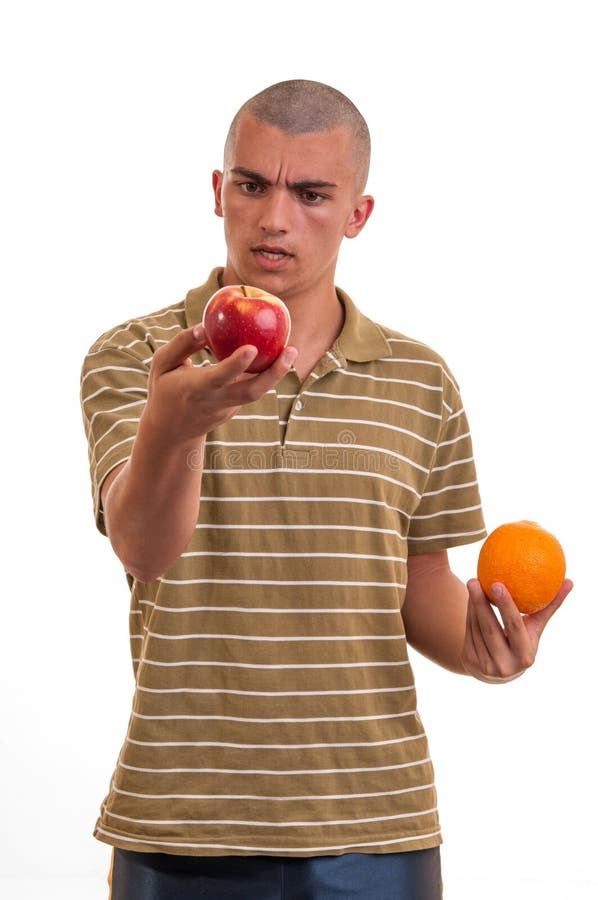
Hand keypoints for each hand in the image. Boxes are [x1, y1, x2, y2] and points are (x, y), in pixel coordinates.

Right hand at [143, 323, 297, 446]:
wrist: (171, 432)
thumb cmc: (164, 390)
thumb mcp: (161, 365)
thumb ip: (182, 344)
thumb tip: (205, 326)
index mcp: (195, 388)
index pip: (219, 377)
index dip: (236, 365)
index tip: (251, 348)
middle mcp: (215, 401)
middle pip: (251, 392)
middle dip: (274, 373)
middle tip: (291, 350)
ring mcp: (228, 408)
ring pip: (255, 392)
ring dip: (275, 374)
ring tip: (290, 351)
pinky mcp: (234, 409)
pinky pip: (251, 389)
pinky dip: (264, 375)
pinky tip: (275, 357)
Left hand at [461, 578, 572, 682]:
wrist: (498, 669)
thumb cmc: (521, 640)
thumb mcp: (535, 629)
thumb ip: (549, 607)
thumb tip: (569, 581)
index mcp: (525, 656)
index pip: (514, 628)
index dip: (506, 607)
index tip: (497, 584)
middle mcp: (505, 665)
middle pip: (490, 628)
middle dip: (481, 603)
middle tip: (476, 580)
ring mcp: (485, 665)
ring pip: (476, 628)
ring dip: (473, 604)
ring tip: (473, 582)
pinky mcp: (470, 661)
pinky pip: (469, 631)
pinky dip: (469, 613)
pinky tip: (470, 596)